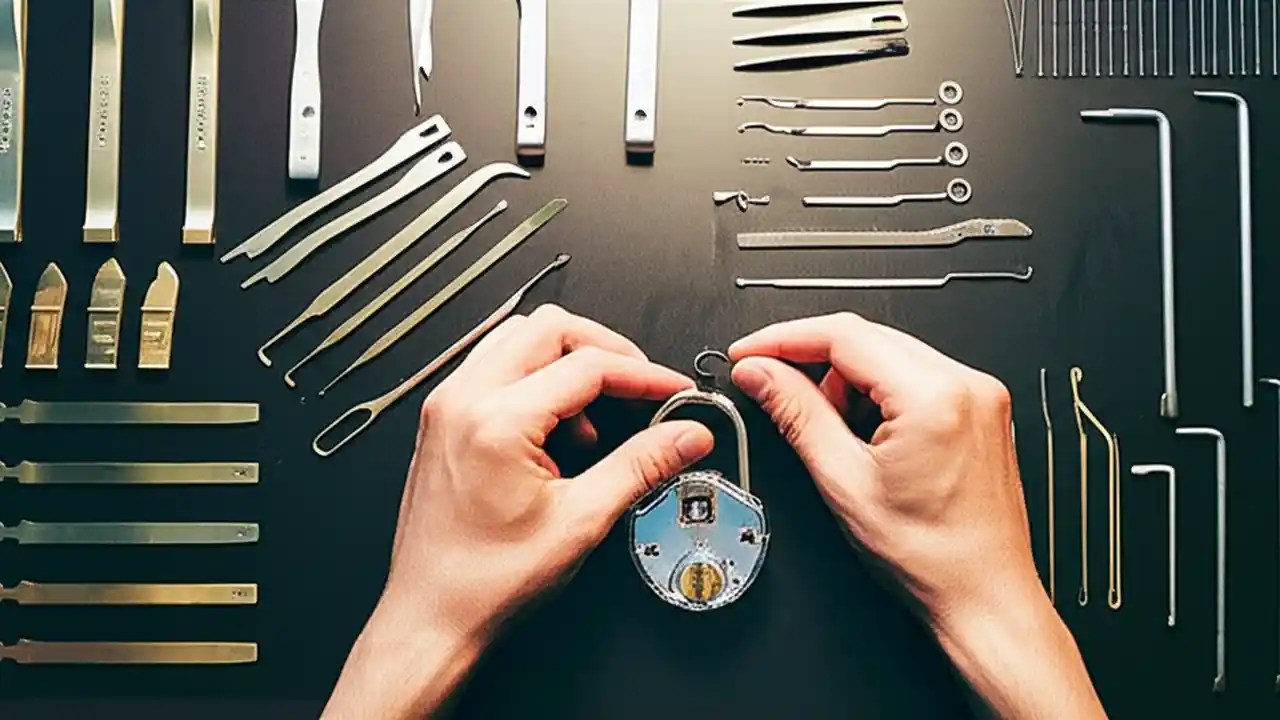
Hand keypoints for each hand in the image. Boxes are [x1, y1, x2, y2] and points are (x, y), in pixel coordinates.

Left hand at [325, 305, 713, 718]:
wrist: (431, 618)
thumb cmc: (484, 582)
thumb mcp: (580, 521)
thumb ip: (641, 466)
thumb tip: (685, 436)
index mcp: (495, 420)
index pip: (587, 365)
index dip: (644, 374)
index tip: (674, 391)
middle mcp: (462, 400)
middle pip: (550, 328)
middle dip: (606, 353)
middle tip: (640, 390)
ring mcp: (447, 406)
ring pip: (521, 339)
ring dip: (569, 364)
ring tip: (594, 423)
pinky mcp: (443, 419)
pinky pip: (498, 368)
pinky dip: (538, 382)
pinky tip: (558, 434)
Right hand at [729, 313, 1103, 718]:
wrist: (983, 596)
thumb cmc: (932, 556)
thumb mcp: (844, 481)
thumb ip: (796, 414)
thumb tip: (761, 374)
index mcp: (935, 396)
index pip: (843, 335)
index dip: (784, 338)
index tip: (750, 352)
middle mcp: (967, 384)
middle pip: (866, 338)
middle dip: (812, 361)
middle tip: (773, 390)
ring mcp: (980, 394)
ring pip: (888, 354)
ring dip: (846, 381)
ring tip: (835, 436)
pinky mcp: (980, 409)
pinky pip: (915, 376)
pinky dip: (878, 395)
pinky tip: (865, 437)